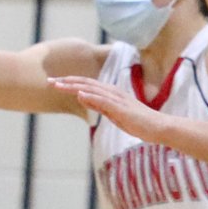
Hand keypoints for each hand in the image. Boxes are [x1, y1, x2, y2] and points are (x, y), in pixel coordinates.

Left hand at [50, 75, 168, 142]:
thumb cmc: (137, 122)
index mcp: (110, 93)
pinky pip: (104, 101)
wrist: (158, 127)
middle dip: (67, 82)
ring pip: (92, 90)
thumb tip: (82, 98)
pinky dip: (91, 97)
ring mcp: (117, 99)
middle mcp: (112, 92)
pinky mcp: (122, 108)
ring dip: (74, 86)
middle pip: (86, 84)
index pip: (86, 85)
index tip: (54, 82)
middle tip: (50, 81)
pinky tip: (80, 95)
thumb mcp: (112, 114)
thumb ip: (98, 105)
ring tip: (59, 85)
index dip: (70, 82)